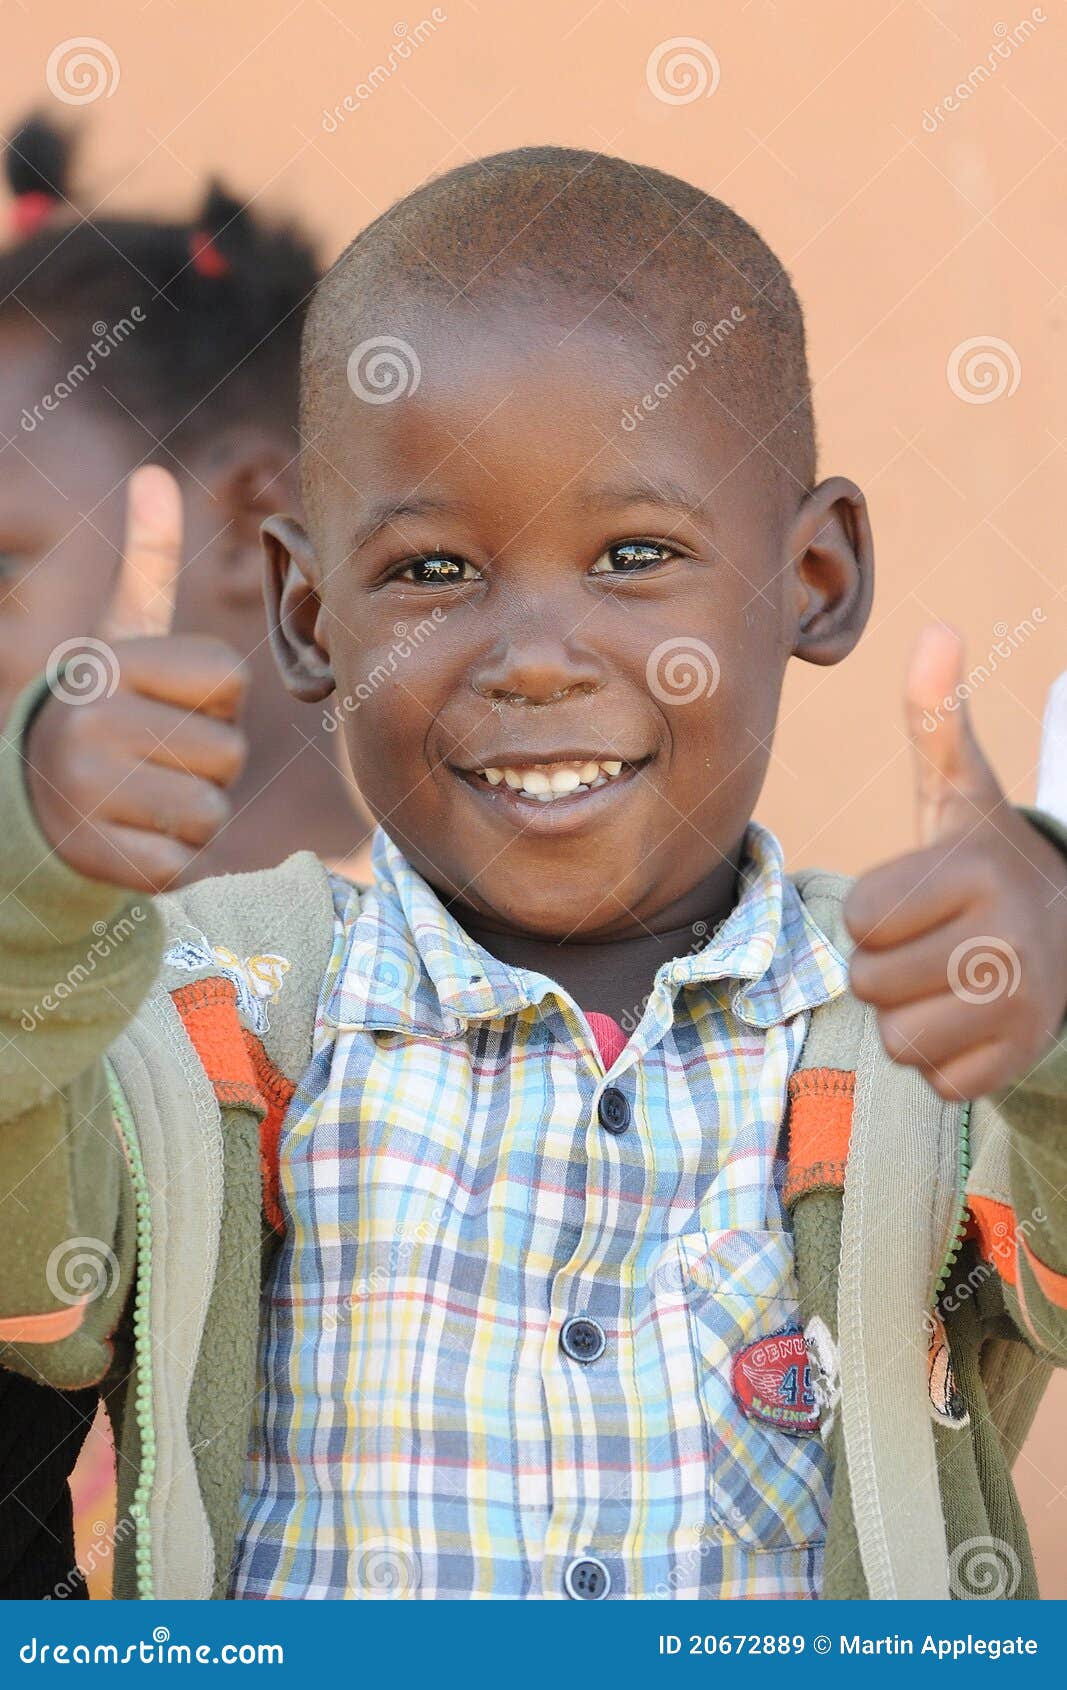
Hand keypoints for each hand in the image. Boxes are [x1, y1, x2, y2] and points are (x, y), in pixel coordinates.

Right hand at [26, 466, 248, 892]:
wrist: (36, 798)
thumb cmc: (109, 709)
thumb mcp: (123, 638)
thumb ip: (146, 563)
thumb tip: (151, 474)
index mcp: (105, 664)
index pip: (228, 677)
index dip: (214, 698)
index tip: (165, 699)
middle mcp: (87, 726)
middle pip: (227, 751)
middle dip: (205, 760)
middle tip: (154, 757)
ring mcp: (88, 798)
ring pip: (210, 810)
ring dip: (192, 811)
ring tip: (144, 796)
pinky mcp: (101, 862)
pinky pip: (184, 860)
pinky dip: (170, 856)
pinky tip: (129, 836)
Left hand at [845, 623, 1066, 1100]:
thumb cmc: (983, 866)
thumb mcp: (959, 793)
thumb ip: (936, 720)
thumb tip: (937, 630)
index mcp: (974, 871)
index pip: (859, 917)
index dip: (875, 911)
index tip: (919, 897)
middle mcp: (1007, 939)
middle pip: (869, 980)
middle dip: (887, 965)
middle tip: (933, 942)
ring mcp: (1021, 1006)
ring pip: (897, 1036)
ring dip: (909, 1015)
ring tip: (949, 980)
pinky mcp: (1020, 1060)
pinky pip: (934, 1078)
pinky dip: (943, 1058)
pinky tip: (973, 1020)